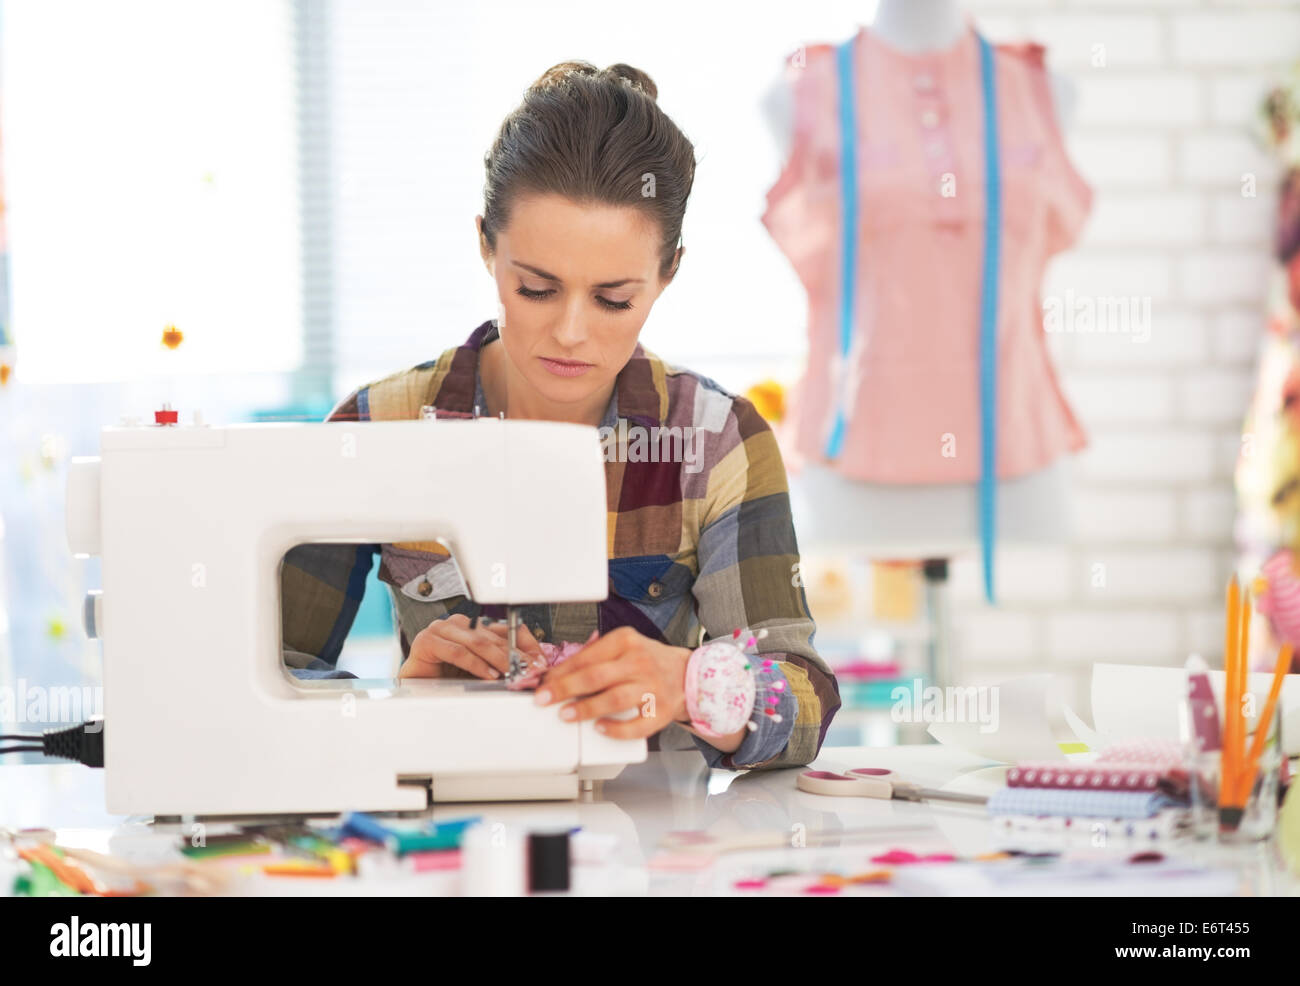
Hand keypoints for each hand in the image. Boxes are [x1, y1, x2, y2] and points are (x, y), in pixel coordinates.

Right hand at [398, 614, 542, 679]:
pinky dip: (476, 665)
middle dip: (516, 656)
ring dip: (498, 659)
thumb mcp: (484, 671)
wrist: (414, 689)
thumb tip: (534, 667)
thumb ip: (503, 664)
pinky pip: (457, 652)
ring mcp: (441, 630)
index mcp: (474, 627)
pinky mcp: (427, 641)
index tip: (540, 662)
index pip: (508, 630)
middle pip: (494, 637)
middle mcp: (459, 624)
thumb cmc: (447, 680)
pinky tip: (488, 675)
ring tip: (512, 673)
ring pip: (478, 642)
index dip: (526, 645)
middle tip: (531, 670)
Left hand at [534, 626, 691, 738]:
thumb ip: (594, 655)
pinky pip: (637, 725)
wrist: (688, 674)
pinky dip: (616, 729)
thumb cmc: (649, 661)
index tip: (545, 683)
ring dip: (587, 708)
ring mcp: (651, 687)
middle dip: (566, 688)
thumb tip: (559, 673)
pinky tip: (600, 728)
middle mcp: (639, 663)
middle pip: (596, 676)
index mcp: (626, 642)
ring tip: (566, 714)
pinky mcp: (661, 711)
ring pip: (614, 699)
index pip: (587, 657)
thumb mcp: (624, 646)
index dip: (562, 672)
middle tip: (545, 699)